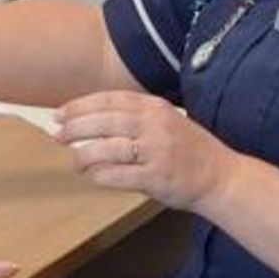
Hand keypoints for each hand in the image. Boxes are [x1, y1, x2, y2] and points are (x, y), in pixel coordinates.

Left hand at [55, 91, 240, 210]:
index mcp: (155, 108)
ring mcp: (157, 151)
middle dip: (75, 128)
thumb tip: (84, 120)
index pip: (110, 100)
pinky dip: (101, 175)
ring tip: (74, 161)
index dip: (80, 106)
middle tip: (58, 136)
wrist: (220, 176)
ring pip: (109, 149)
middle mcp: (156, 126)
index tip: (59, 114)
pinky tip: (93, 176)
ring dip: (84, 155)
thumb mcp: (163, 121)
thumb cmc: (185, 149)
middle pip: (105, 122)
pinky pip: (119, 175)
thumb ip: (131, 118)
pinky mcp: (157, 177)